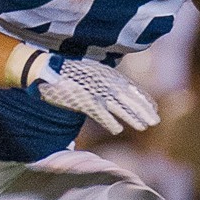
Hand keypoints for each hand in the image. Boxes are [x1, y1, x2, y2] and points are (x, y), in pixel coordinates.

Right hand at [26, 53, 159, 134]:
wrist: (44, 69)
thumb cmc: (64, 71)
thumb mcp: (89, 72)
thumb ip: (102, 80)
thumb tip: (114, 89)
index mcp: (107, 74)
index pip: (131, 88)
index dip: (143, 99)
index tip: (153, 109)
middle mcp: (104, 81)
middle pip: (129, 98)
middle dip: (143, 110)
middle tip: (154, 122)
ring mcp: (94, 90)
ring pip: (119, 106)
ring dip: (132, 117)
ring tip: (143, 127)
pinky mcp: (82, 99)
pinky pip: (100, 113)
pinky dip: (109, 121)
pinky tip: (117, 130)